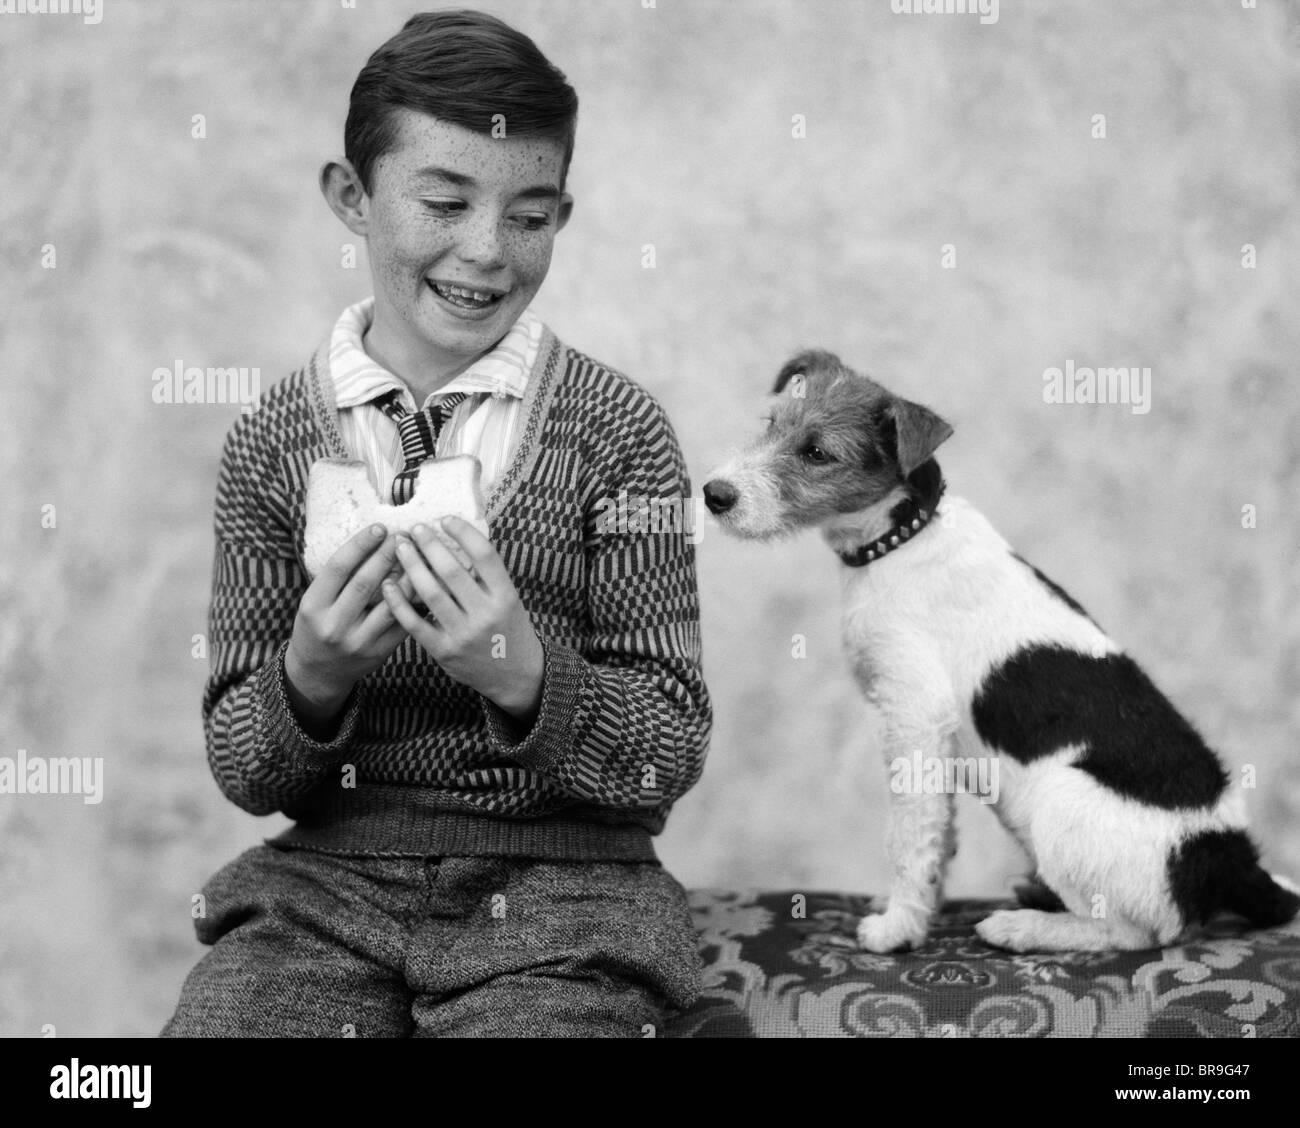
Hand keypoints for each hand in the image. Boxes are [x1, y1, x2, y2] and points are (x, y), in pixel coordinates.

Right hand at [285, 524, 407, 733]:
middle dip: (388, 555)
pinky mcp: (379, 653)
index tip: (379, 528)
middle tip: (405, 534)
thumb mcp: (316, 601)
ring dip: (408, 577)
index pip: (339, 567)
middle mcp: (334, 625)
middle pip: (366, 582)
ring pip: (391, 604)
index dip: (360, 545)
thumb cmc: (319, 625)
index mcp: (313, 606)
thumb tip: (373, 540)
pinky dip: (416, 602)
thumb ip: (339, 578)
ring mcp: (358, 641)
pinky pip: (403, 622)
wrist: (318, 672)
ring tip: (420, 555)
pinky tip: (428, 583)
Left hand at [383, 517, 544, 722]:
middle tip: (414, 529)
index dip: (463, 532)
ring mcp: (463, 634)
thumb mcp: (509, 600)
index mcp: (505, 596)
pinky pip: (415, 623)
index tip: (446, 519)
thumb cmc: (510, 629)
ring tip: (400, 548)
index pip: (484, 555)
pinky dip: (398, 602)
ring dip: (411, 566)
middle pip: (452, 571)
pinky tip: (388, 584)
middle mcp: (486, 614)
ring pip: (430, 593)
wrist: (515, 676)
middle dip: (429, 545)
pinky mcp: (444, 651)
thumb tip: (457, 539)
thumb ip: (487, 576)